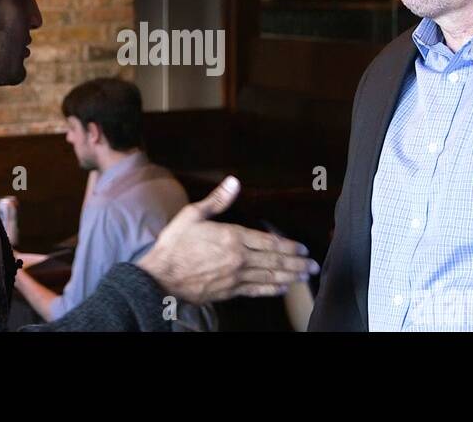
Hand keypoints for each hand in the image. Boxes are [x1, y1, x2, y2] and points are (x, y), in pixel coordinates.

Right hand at [136, 176, 318, 302]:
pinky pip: (256, 290)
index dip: (288, 246)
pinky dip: (271, 289)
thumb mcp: (193, 215)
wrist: (159, 277)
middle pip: (274, 261)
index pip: (268, 242)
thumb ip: (217, 200)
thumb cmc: (174, 244)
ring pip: (269, 276)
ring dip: (289, 276)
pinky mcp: (229, 291)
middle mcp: (238, 258)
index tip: (302, 248)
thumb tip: (233, 182)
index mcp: (232, 237)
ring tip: (304, 277)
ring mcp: (235, 277)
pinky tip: (282, 288)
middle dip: (296, 263)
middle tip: (313, 266)